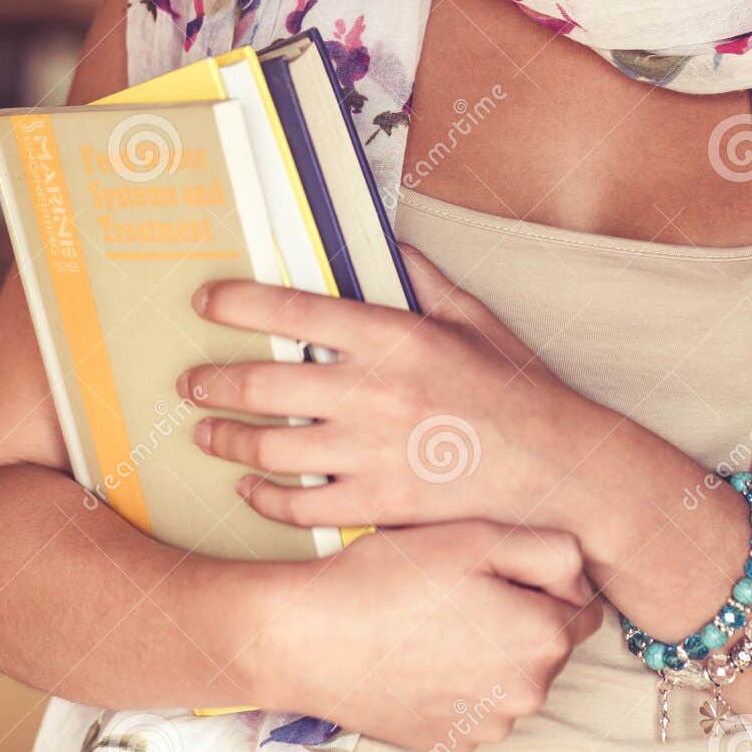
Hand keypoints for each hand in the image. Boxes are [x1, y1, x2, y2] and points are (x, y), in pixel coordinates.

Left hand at [178, 246, 604, 535]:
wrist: (561, 473)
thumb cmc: (515, 391)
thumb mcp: (470, 318)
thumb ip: (418, 279)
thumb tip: (382, 244)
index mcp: (393, 336)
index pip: (292, 310)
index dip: (237, 302)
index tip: (207, 300)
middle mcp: (373, 393)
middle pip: (263, 384)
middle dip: (212, 380)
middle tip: (190, 380)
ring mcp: (372, 454)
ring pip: (270, 448)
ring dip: (225, 438)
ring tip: (204, 430)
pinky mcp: (380, 507)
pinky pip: (302, 506)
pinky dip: (264, 497)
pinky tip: (249, 488)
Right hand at [254, 519, 602, 751]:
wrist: (311, 637)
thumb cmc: (388, 579)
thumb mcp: (475, 536)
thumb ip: (550, 551)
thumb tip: (582, 576)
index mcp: (542, 639)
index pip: (580, 605)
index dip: (541, 578)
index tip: (497, 566)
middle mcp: (527, 695)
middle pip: (548, 644)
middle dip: (519, 613)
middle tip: (459, 586)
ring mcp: (488, 727)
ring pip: (512, 676)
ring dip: (490, 649)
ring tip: (433, 618)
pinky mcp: (452, 744)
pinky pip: (477, 706)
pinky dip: (460, 681)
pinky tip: (421, 653)